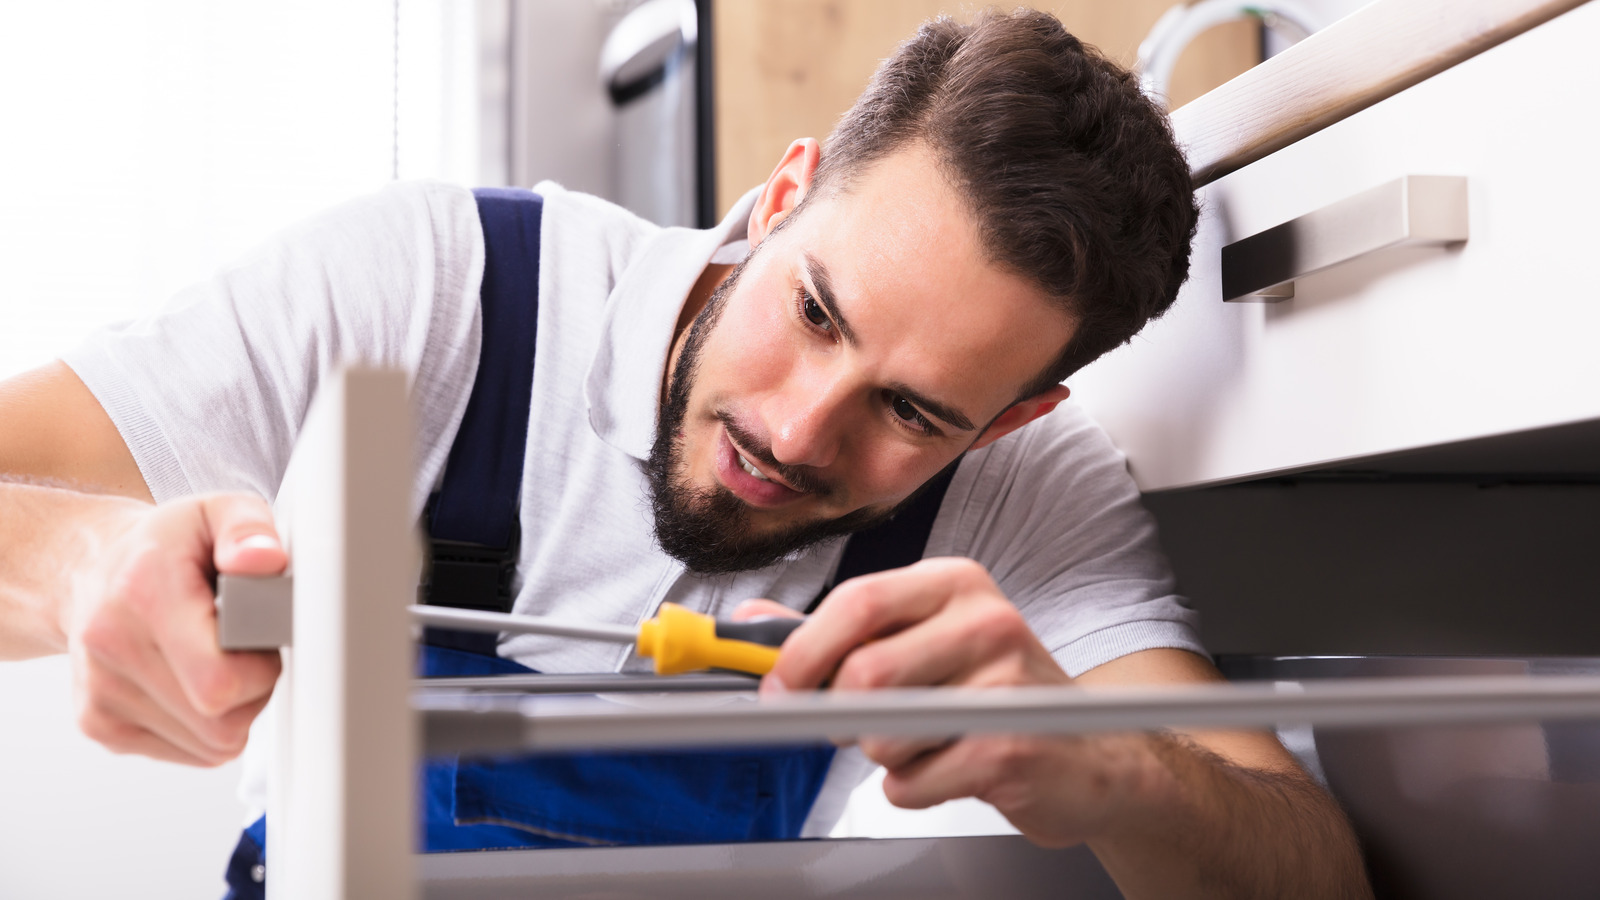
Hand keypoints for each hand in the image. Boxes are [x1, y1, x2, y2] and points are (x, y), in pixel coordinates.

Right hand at [64, 493, 285, 765]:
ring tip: (223, 660)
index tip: (262, 635)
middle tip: (249, 648)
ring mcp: (100, 695)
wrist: (88, 572)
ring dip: (235, 711)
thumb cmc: (165, 545)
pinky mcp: (99, 725)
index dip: (261, 667)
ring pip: (212, 744)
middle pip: (222, 722)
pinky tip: (197, 682)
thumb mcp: (216, 511)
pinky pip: (191, 752)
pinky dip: (209, 726)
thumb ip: (248, 528)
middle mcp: (111, 648)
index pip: (220, 680)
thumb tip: (265, 561)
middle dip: (256, 691)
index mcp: (144, 593)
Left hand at [750, 557, 1152, 846]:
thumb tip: (752, 624)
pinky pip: (912, 782)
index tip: (776, 688)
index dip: (802, 652)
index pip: (857, 602)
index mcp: (955, 583)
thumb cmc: (994, 696)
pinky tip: (951, 770)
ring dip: (884, 755)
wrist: (1090, 755)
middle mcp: (986, 619)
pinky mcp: (1013, 746)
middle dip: (840, 714)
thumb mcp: (922, 645)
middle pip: (864, 672)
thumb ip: (837, 634)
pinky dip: (913, 789)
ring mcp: (1006, 682)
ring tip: (929, 742)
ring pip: (882, 732)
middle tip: (853, 727)